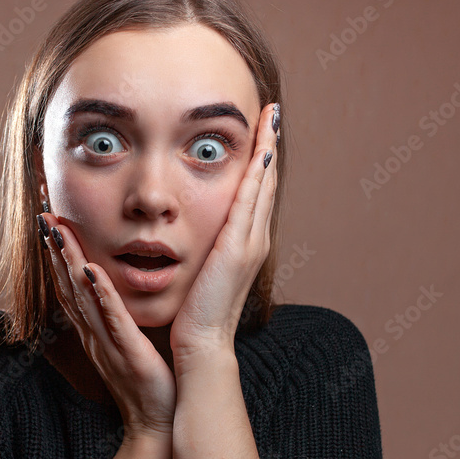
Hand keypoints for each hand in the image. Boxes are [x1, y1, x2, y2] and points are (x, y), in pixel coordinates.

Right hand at [39, 213, 176, 439]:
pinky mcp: (127, 352)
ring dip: (68, 262)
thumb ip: (118, 315)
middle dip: (54, 248)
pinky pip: (112, 319)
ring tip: (57, 231)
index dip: (57, 252)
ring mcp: (107, 343)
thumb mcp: (127, 342)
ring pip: (82, 297)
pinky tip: (92, 270)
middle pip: (66, 284)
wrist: (158, 424)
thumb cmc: (148, 382)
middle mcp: (93, 334)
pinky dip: (101, 293)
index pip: (69, 284)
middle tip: (42, 213)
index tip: (49, 218)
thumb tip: (115, 287)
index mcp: (94, 329)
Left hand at [169, 101, 279, 367]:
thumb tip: (187, 235)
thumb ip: (198, 252)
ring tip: (271, 117)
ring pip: (263, 186)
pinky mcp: (238, 249)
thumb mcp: (199, 274)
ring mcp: (249, 244)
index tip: (260, 130)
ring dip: (268, 149)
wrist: (201, 348)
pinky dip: (258, 172)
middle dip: (269, 145)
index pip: (253, 195)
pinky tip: (261, 147)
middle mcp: (252, 241)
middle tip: (272, 110)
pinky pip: (250, 201)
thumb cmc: (194, 317)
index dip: (259, 162)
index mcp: (242, 246)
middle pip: (265, 183)